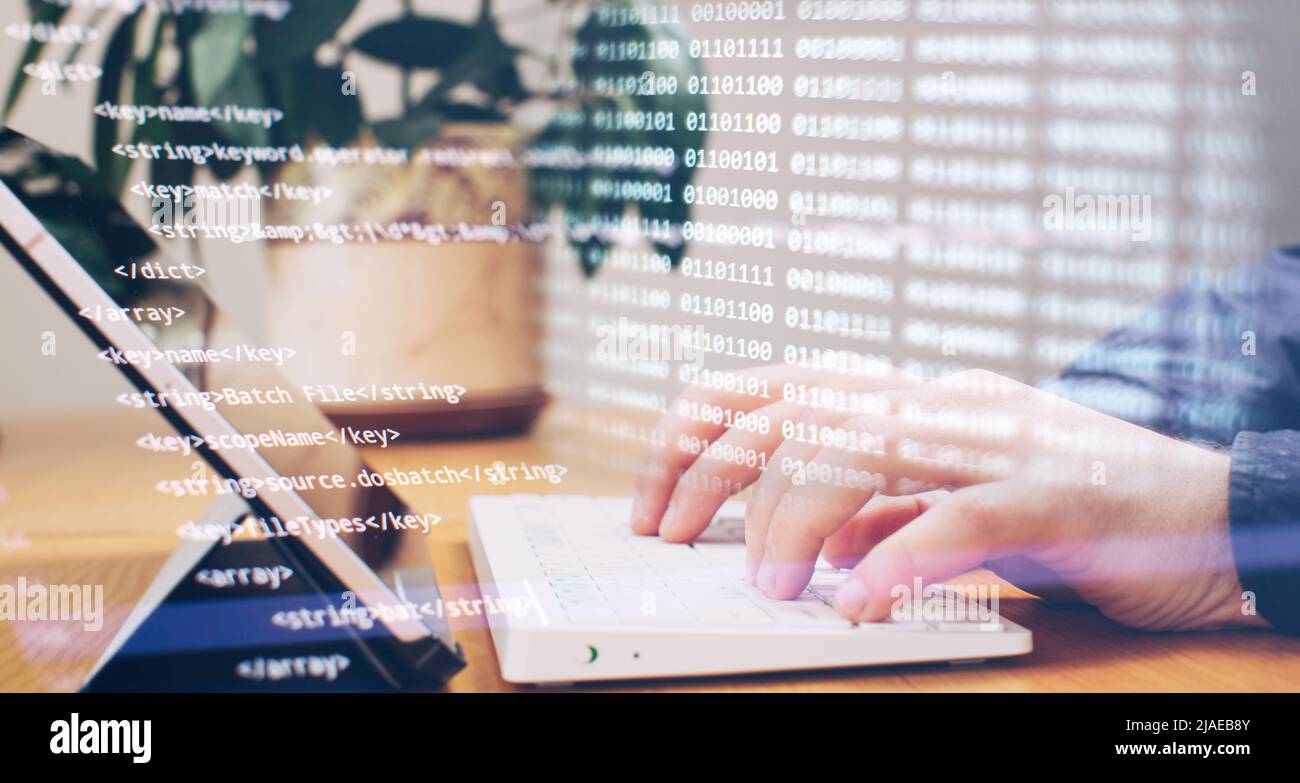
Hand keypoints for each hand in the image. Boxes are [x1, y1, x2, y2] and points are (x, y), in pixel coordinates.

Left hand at [630, 366, 1265, 630]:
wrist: (1208, 508)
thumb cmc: (1066, 507)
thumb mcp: (945, 500)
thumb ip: (878, 510)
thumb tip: (800, 542)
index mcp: (907, 399)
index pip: (770, 388)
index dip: (693, 436)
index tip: (650, 501)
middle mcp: (943, 401)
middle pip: (800, 409)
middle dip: (718, 476)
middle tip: (680, 542)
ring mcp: (1003, 440)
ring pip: (869, 448)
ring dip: (798, 517)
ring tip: (772, 583)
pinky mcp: (1063, 491)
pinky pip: (970, 516)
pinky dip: (904, 555)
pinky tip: (861, 597)